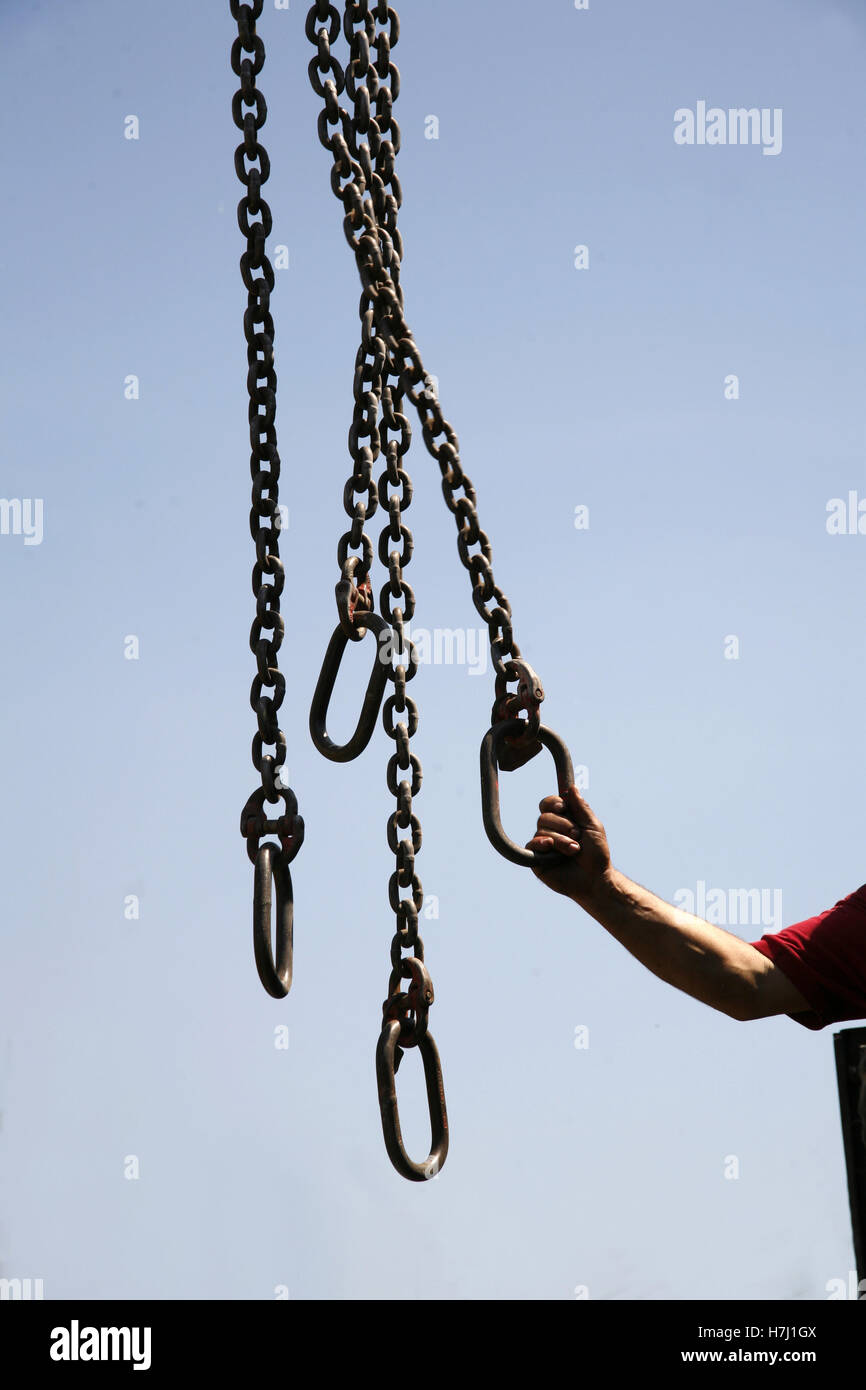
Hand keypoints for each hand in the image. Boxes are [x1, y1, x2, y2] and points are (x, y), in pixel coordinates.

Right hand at [525, 786, 611, 903]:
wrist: (595, 878)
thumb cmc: (596, 854)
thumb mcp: (593, 826)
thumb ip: (581, 808)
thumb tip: (572, 787)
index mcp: (563, 820)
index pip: (549, 803)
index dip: (553, 803)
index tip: (564, 808)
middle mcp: (551, 831)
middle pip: (544, 816)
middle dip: (563, 824)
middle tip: (577, 835)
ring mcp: (543, 845)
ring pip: (541, 830)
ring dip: (561, 839)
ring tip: (574, 850)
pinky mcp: (536, 859)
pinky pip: (531, 844)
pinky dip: (541, 843)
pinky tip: (550, 846)